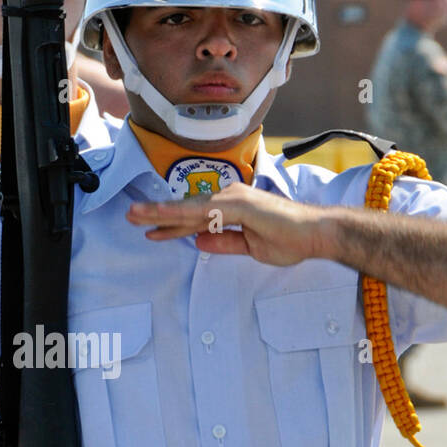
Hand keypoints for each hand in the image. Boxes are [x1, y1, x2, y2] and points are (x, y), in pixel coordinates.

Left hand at [126, 183, 328, 266]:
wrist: (316, 234)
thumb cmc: (289, 239)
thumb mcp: (250, 247)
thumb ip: (224, 243)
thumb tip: (199, 241)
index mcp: (232, 208)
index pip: (195, 219)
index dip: (172, 226)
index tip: (150, 230)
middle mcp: (230, 199)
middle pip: (187, 209)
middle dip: (157, 214)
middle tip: (130, 215)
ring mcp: (234, 200)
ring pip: (190, 208)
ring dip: (162, 212)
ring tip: (136, 215)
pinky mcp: (239, 206)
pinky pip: (204, 212)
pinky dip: (181, 214)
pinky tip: (163, 218)